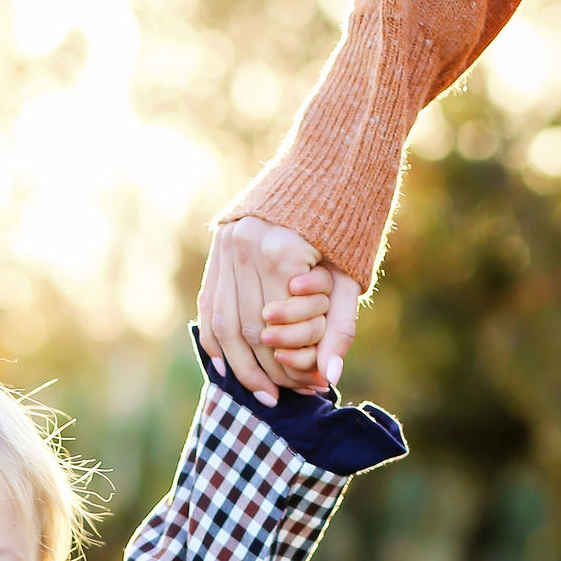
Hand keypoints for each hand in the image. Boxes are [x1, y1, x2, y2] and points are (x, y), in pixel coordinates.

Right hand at [199, 216, 361, 398]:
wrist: (329, 161)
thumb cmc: (348, 224)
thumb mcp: (351, 278)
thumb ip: (340, 329)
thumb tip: (329, 379)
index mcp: (283, 253)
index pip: (279, 332)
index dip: (291, 370)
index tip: (308, 391)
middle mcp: (248, 247)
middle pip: (249, 331)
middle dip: (265, 372)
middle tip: (280, 398)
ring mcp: (229, 243)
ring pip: (224, 322)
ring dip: (238, 365)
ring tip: (257, 392)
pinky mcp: (221, 241)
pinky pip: (210, 303)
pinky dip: (214, 338)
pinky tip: (223, 366)